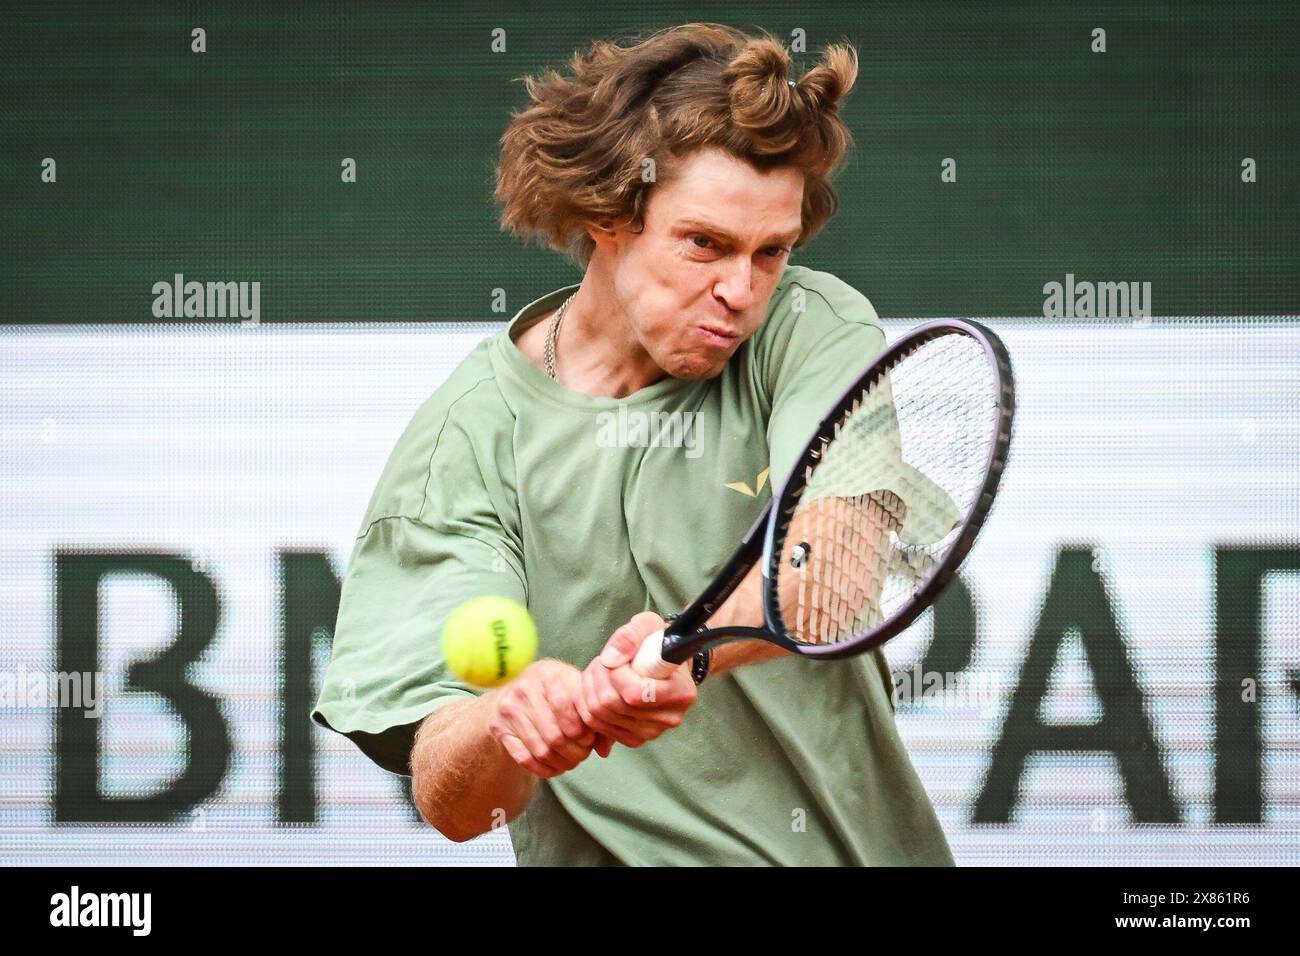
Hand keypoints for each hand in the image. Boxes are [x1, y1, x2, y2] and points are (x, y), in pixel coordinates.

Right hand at [488, 658, 602, 778]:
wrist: (512, 689)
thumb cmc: (556, 692)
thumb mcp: (574, 692)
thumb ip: (593, 716)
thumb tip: (604, 750)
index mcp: (549, 673)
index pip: (565, 705)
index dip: (581, 729)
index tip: (589, 738)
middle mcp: (525, 687)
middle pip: (554, 734)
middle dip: (574, 751)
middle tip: (583, 754)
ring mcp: (508, 707)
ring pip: (540, 750)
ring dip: (561, 763)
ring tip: (572, 762)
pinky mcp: (498, 726)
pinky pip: (524, 758)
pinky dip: (544, 769)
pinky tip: (555, 767)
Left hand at [577, 612, 696, 752]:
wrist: (662, 664)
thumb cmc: (656, 643)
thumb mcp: (648, 625)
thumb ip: (630, 635)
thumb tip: (610, 661)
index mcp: (681, 692)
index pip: (635, 693)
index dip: (615, 674)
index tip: (616, 658)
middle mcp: (670, 718)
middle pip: (613, 705)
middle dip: (597, 678)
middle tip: (601, 662)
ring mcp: (652, 732)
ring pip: (600, 716)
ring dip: (588, 689)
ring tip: (599, 672)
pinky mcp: (635, 739)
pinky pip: (597, 726)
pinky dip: (588, 705)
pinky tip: (596, 688)